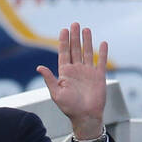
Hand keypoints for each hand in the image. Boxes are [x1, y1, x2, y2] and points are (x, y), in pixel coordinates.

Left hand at [36, 23, 107, 139]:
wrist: (86, 117)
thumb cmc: (69, 108)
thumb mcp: (56, 94)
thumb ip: (49, 79)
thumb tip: (39, 67)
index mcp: (65, 74)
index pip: (64, 53)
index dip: (64, 42)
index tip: (64, 30)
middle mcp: (76, 71)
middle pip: (75, 49)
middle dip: (75, 37)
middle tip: (74, 24)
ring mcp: (88, 72)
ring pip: (87, 52)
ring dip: (87, 41)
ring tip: (86, 29)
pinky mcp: (99, 76)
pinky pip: (101, 61)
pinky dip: (102, 53)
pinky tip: (102, 43)